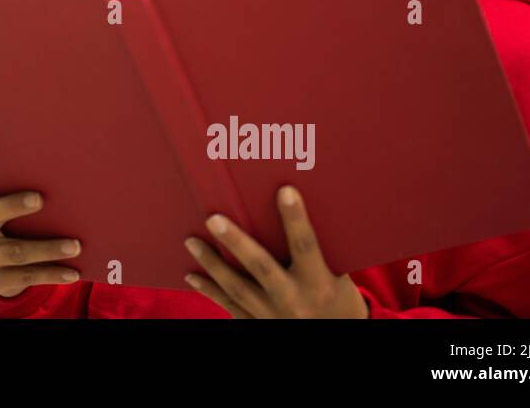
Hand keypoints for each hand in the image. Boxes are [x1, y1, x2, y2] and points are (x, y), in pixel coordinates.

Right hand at [0, 153, 81, 297]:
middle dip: (13, 206)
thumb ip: (10, 189)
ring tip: (75, 245)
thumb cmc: (2, 226)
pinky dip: (52, 274)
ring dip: (48, 249)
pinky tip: (73, 271)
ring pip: (16, 252)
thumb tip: (55, 172)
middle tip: (40, 199)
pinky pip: (28, 277)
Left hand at [184, 185, 366, 317]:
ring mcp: (274, 315)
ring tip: (191, 241)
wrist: (336, 338)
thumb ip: (316, 251)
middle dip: (236, 243)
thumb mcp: (338, 277)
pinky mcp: (259, 326)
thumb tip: (291, 206)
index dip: (295, 218)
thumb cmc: (336, 298)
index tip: (285, 191)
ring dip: (212, 264)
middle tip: (213, 219)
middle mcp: (294, 300)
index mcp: (319, 283)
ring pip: (238, 288)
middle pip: (261, 267)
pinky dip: (209, 291)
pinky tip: (192, 275)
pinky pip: (230, 306)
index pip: (305, 245)